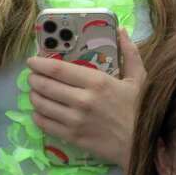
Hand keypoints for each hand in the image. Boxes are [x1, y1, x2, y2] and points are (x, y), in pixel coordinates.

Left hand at [27, 28, 145, 167]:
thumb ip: (129, 52)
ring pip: (43, 105)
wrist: (144, 144)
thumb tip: (122, 30)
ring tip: (34, 92)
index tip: (31, 60)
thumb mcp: (139, 78)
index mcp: (97, 82)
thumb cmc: (141, 109)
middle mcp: (82, 100)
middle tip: (32, 76)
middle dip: (34, 79)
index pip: (59, 70)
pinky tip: (39, 112)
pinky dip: (38, 116)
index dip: (40, 64)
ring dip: (34, 96)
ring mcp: (76, 121)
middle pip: (47, 86)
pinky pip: (46, 125)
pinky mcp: (73, 138)